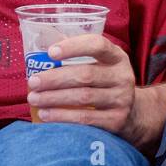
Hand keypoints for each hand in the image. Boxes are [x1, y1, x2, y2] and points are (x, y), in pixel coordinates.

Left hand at [25, 33, 143, 141]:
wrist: (133, 113)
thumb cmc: (105, 82)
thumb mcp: (102, 64)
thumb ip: (78, 55)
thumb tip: (40, 44)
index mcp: (117, 57)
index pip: (97, 45)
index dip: (73, 47)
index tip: (50, 52)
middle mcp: (123, 76)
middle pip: (86, 75)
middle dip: (55, 78)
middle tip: (32, 82)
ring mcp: (121, 99)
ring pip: (83, 97)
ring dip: (54, 98)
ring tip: (34, 98)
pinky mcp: (116, 120)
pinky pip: (85, 118)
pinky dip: (62, 117)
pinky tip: (45, 114)